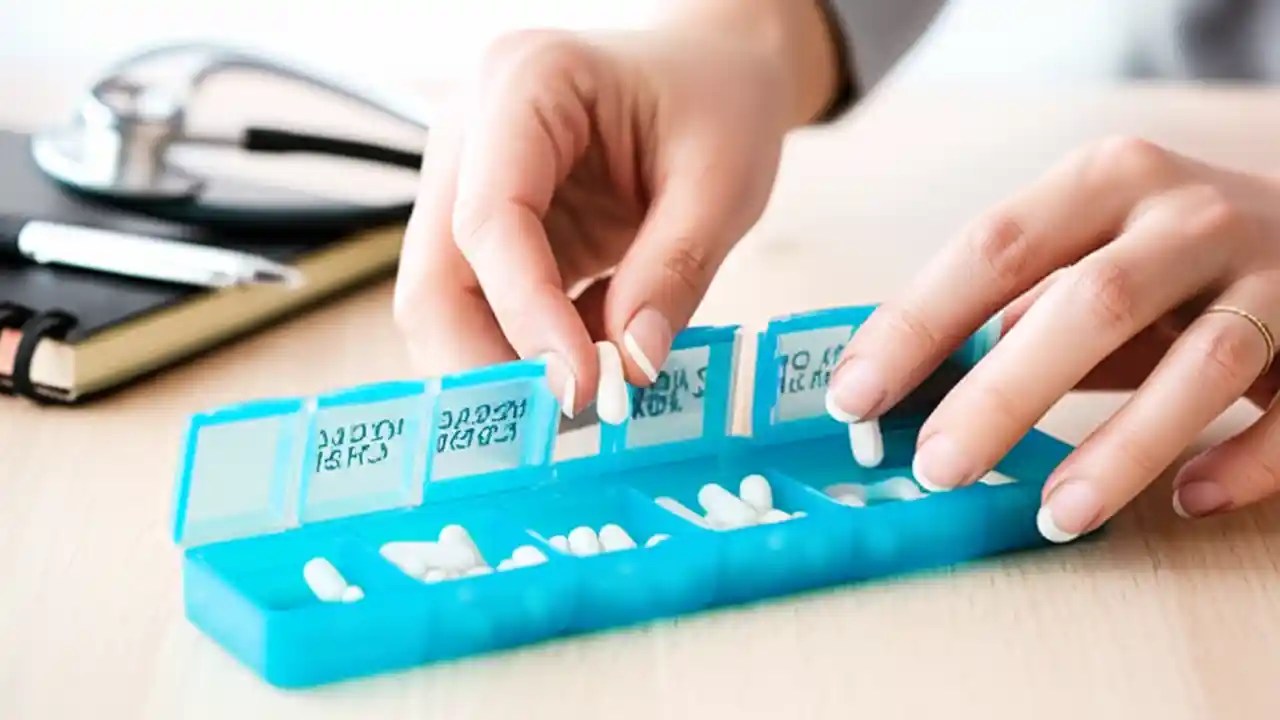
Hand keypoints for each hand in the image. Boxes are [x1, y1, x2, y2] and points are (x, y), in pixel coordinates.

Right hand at [394, 1, 840, 416]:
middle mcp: (470, 129)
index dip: (526, 315)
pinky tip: (579, 382)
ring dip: (498, 370)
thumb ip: (675, 271)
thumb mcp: (724, 179)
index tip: (581, 389)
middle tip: (557, 429)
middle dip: (484, 366)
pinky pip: (480, 308)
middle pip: (434, 275)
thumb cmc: (719, 102)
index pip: (491, 218)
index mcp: (526, 82)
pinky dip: (522, 355)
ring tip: (578, 413)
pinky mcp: (485, 228)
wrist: (710, 71)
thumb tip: (628, 372)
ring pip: (443, 302)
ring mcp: (466, 180)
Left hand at [826, 136, 1279, 539]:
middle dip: (1003, 395)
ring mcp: (1273, 273)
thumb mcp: (1088, 256)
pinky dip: (1241, 462)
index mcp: (1103, 183)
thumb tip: (907, 391)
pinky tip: (1187, 501)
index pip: (991, 248)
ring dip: (1121, 450)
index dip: (916, 325)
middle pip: (1087, 304)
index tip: (853, 398)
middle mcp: (1188, 215)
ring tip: (1055, 517)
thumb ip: (1014, 311)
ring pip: (1200, 365)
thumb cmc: (1168, 260)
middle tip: (937, 470)